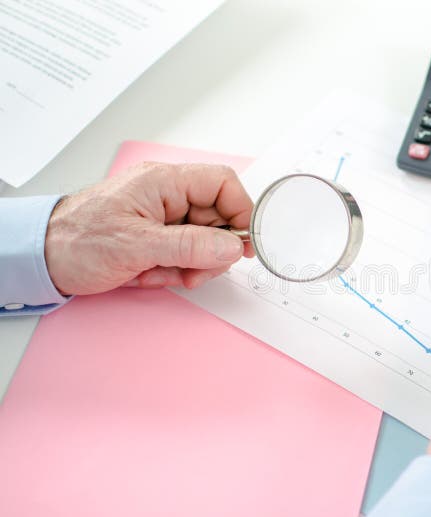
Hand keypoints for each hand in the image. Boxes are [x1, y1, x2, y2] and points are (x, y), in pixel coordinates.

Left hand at [45, 162, 254, 294]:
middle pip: (217, 218)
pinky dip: (174, 271)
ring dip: (191, 266)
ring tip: (162, 274)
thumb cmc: (76, 240)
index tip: (243, 244)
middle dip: (210, 251)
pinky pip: (185, 255)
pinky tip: (149, 275)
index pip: (223, 183)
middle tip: (194, 272)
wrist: (42, 258)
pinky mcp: (157, 237)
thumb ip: (189, 246)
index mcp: (164, 182)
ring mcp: (163, 217)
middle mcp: (167, 195)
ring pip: (204, 241)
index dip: (240, 211)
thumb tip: (232, 246)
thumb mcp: (137, 245)